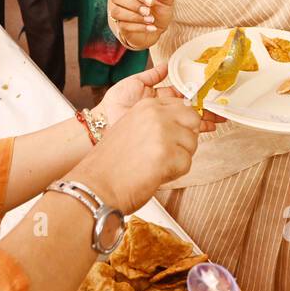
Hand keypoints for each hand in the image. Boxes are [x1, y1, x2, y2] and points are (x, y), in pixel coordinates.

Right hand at [70, 93, 204, 214]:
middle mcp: (156, 115)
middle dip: (185, 138)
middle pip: (193, 120)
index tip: (177, 134)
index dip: (182, 123)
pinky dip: (174, 174)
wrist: (96, 185)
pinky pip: (187, 164)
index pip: (182, 105)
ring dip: (178, 158)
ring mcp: (162, 133)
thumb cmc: (111, 163)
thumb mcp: (131, 127)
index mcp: (147, 106)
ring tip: (155, 165)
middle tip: (167, 153)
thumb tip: (182, 126)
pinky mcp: (167, 154)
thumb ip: (155, 122)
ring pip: (192, 144)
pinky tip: (154, 174)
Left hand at [95, 62, 222, 130]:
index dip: (197, 94)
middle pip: (191, 109)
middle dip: (206, 109)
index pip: (184, 95)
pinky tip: (206, 129)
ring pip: (189, 122)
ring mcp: (164, 125)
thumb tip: (168, 64)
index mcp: (160, 97)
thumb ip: (152, 75)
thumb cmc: (115, 103)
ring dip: (204, 120)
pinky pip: (181, 134)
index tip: (211, 92)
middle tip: (221, 110)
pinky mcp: (162, 137)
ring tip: (218, 119)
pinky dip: (194, 132)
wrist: (103, 123)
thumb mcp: (134, 83)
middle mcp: (165, 111)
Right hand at [108, 0, 174, 50]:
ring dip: (134, 16)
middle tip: (148, 11)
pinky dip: (139, 27)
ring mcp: (118, 12)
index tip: (152, 1)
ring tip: (151, 20)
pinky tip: (151, 28)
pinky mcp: (120, 26)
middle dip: (133, 4)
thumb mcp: (166, 0)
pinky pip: (122, 26)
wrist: (158, 27)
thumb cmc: (160, 9)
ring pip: (116, 12)